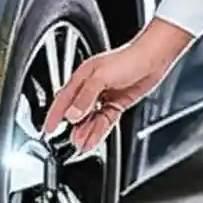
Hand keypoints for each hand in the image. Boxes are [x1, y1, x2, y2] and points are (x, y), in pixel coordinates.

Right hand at [42, 19, 193, 149]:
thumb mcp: (101, 77)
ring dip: (87, 131)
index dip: (54, 115)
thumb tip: (72, 114)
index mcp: (83, 77)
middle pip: (78, 112)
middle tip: (73, 142)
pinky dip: (100, 129)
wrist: (153, 58)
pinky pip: (105, 119)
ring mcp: (105, 94)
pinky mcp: (117, 101)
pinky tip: (95, 137)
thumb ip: (85, 97)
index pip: (63, 100)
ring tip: (83, 144)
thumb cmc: (128, 58)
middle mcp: (92, 86)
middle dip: (74, 128)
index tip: (48, 129)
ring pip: (92, 118)